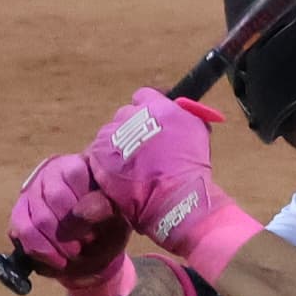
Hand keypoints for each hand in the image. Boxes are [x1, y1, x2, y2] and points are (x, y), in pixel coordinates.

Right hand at [6, 153, 127, 283]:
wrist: (96, 248)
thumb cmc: (109, 224)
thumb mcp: (118, 214)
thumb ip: (103, 206)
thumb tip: (80, 212)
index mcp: (79, 164)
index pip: (73, 174)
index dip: (84, 206)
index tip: (95, 228)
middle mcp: (52, 172)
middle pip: (53, 197)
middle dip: (70, 229)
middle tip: (83, 245)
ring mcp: (33, 190)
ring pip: (36, 217)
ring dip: (56, 244)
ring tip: (72, 255)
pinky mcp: (20, 211)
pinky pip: (22, 229)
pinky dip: (40, 250)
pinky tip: (56, 260)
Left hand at [82, 88, 260, 278]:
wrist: (177, 197)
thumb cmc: (192, 168)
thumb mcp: (197, 130)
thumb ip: (183, 114)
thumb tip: (176, 108)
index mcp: (156, 106)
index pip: (143, 97)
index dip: (146, 111)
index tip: (151, 124)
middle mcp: (131, 116)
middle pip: (124, 115)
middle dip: (131, 128)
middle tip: (143, 149)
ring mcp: (113, 135)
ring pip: (109, 134)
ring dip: (118, 147)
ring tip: (132, 167)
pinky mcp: (100, 156)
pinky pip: (98, 154)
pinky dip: (106, 164)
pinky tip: (120, 177)